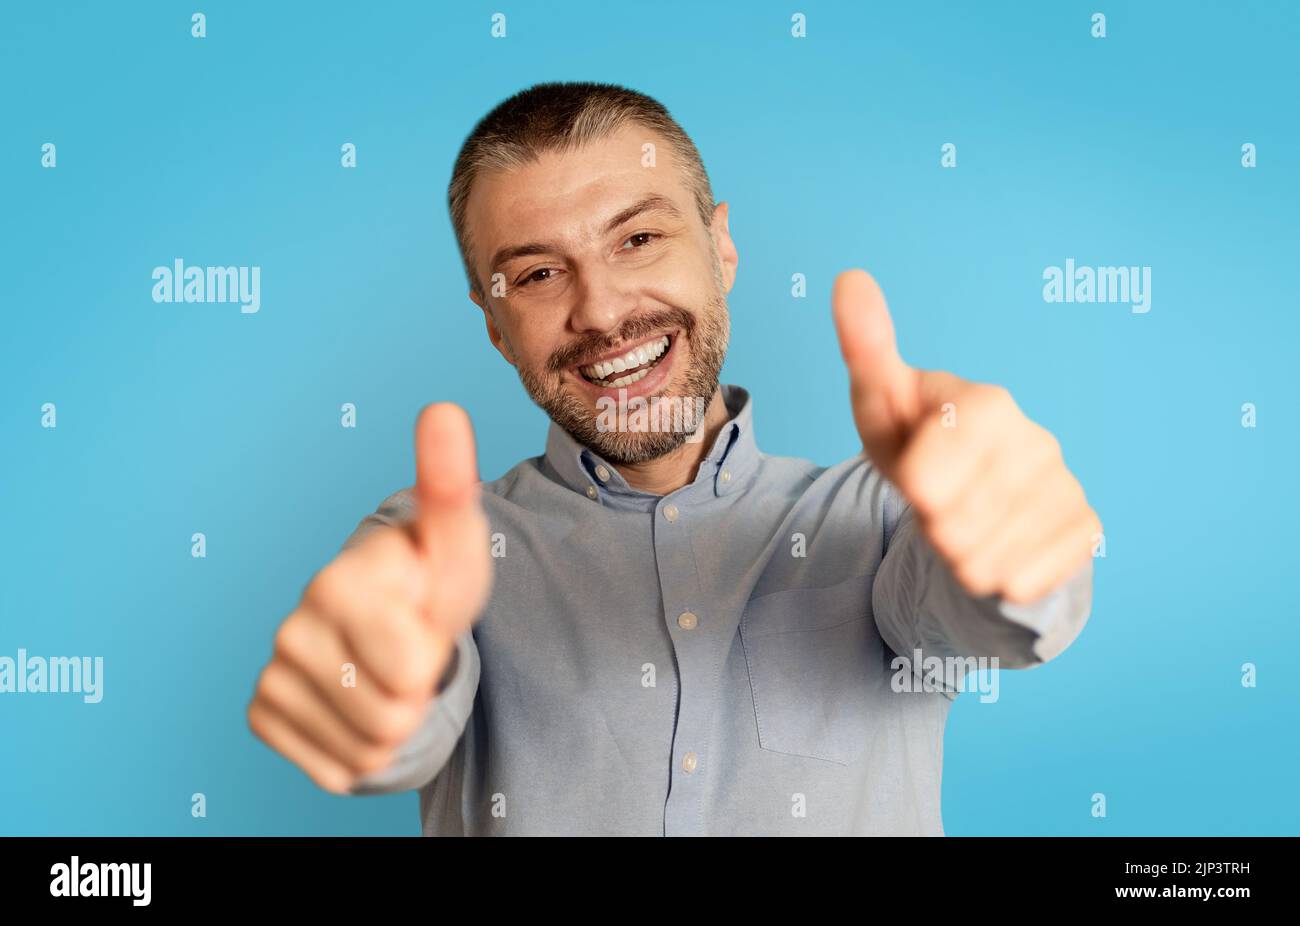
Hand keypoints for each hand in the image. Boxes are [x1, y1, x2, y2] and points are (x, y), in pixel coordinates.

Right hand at [247, 404, 492, 792]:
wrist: (388, 625)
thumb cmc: (426, 581)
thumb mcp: (456, 546)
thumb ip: (450, 485)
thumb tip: (444, 408)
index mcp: (340, 580)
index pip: (412, 668)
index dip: (433, 652)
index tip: (419, 613)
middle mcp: (294, 624)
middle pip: (393, 714)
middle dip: (417, 692)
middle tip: (409, 651)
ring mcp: (274, 671)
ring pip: (370, 747)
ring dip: (393, 723)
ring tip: (387, 673)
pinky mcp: (263, 713)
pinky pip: (337, 769)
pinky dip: (359, 748)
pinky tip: (357, 701)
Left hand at [831, 269, 1099, 604]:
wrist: (971, 496)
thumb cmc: (917, 441)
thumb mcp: (880, 401)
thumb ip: (865, 347)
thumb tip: (847, 278)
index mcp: (988, 404)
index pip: (927, 483)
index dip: (914, 492)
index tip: (918, 476)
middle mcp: (1037, 441)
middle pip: (953, 528)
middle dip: (934, 528)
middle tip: (941, 503)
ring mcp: (1066, 485)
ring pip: (984, 562)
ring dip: (961, 556)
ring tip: (966, 521)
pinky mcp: (1084, 528)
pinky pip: (1022, 581)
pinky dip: (998, 578)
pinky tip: (999, 545)